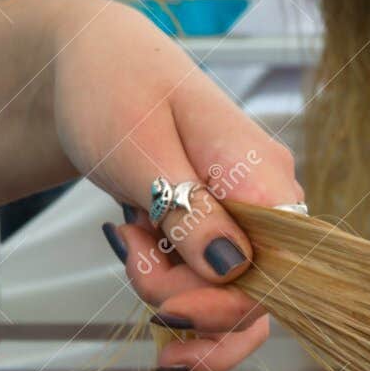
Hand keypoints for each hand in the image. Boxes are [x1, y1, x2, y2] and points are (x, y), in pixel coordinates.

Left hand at [47, 0, 302, 370]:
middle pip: (257, 295)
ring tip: (131, 255)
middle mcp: (272, 204)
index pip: (275, 271)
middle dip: (187, 300)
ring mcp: (254, 224)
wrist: (93, 61)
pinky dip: (183, 299)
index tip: (164, 308)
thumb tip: (234, 269)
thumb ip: (189, 213)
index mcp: (263, 174)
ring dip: (180, 301)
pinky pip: (223, 293)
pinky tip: (148, 280)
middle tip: (130, 256)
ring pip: (241, 304)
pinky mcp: (230, 236)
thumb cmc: (111, 87)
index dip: (226, 304)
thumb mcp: (139, 151)